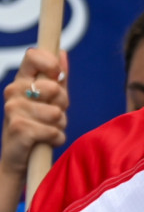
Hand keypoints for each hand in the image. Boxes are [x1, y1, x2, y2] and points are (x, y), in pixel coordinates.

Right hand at [2, 49, 66, 175]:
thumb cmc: (38, 125)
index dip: (51, 63)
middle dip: (63, 105)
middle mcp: (13, 92)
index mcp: (21, 81)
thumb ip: (57, 78)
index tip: (57, 76)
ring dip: (60, 125)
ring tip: (47, 129)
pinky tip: (45, 141)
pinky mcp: (19, 128)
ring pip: (56, 113)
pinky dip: (56, 138)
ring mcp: (13, 109)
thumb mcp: (50, 100)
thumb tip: (62, 52)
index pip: (33, 56)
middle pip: (54, 88)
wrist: (19, 159)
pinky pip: (54, 131)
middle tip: (53, 115)